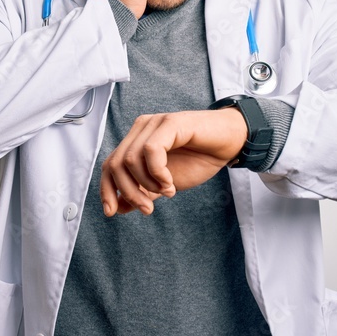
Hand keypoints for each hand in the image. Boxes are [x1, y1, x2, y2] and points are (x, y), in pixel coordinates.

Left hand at [100, 108, 247, 215]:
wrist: (229, 143)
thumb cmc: (198, 159)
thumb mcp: (164, 183)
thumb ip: (142, 192)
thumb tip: (117, 208)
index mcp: (136, 141)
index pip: (109, 165)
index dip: (106, 190)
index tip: (112, 213)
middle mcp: (141, 129)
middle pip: (115, 164)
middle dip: (129, 193)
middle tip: (149, 208)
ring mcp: (154, 123)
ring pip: (130, 159)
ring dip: (147, 184)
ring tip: (167, 192)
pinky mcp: (169, 122)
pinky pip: (151, 150)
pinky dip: (158, 173)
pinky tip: (170, 183)